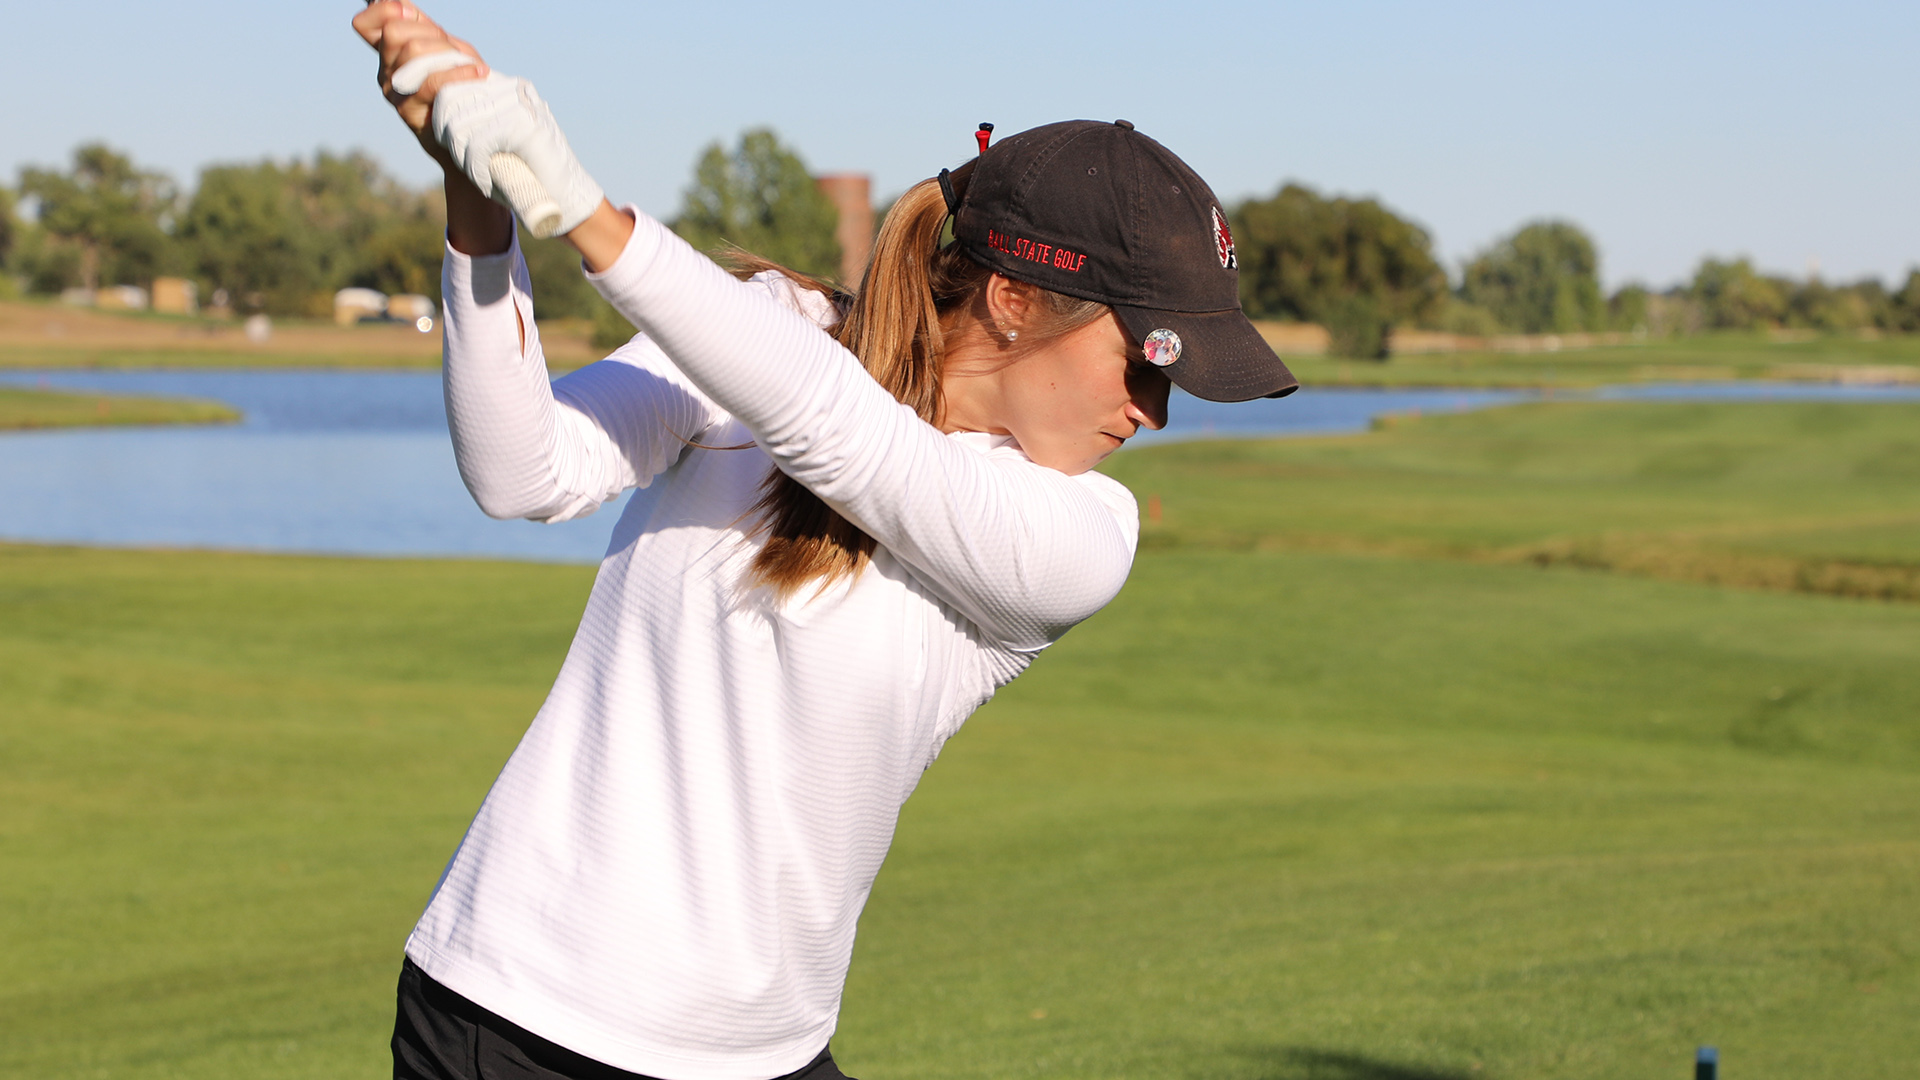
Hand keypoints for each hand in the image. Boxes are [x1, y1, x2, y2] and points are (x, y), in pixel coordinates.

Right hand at [351, 1, 487, 166]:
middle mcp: (386, 73)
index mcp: (390, 55)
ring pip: (414, 50)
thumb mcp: (446, 51)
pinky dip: (461, 72)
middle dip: (431, 32)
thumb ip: (424, 26)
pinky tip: (479, 73)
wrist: (472, 136)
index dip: (385, 11)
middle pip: (395, 32)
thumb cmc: (461, 88)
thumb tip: (399, 3)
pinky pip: (433, 80)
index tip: (410, 13)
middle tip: (452, 49)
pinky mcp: (411, 112)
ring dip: (447, 52)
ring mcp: (395, 94)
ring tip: (469, 66)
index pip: (364, 25)